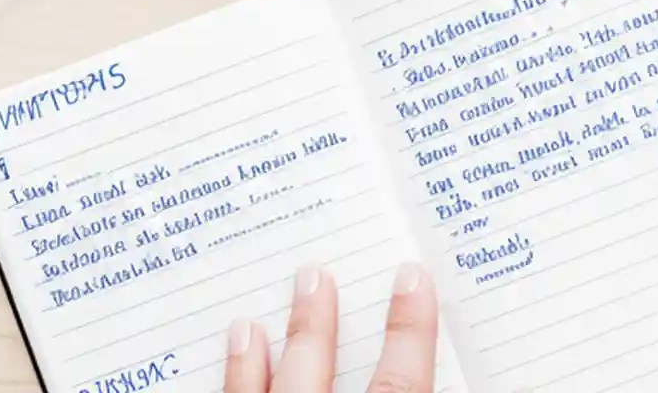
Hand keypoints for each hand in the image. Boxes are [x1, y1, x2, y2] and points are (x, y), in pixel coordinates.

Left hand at [224, 262, 437, 392]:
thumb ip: (409, 389)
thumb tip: (426, 373)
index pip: (399, 385)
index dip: (409, 333)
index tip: (412, 278)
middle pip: (315, 378)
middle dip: (314, 328)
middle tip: (313, 276)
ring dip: (250, 364)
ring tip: (247, 324)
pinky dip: (231, 386)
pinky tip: (232, 364)